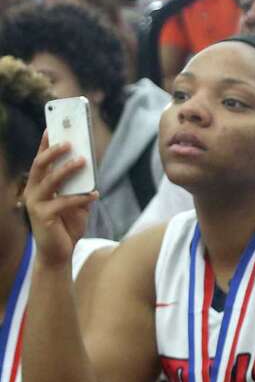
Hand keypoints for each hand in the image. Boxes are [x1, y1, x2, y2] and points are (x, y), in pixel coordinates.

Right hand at [24, 133, 95, 268]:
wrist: (59, 253)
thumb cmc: (66, 225)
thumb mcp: (76, 203)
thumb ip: (79, 187)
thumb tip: (91, 168)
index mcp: (39, 186)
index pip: (40, 161)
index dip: (45, 145)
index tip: (53, 128)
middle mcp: (32, 192)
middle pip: (40, 166)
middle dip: (53, 152)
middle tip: (69, 142)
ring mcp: (36, 205)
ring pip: (50, 181)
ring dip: (67, 169)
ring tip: (83, 161)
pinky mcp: (43, 217)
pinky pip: (64, 203)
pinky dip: (80, 198)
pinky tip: (95, 194)